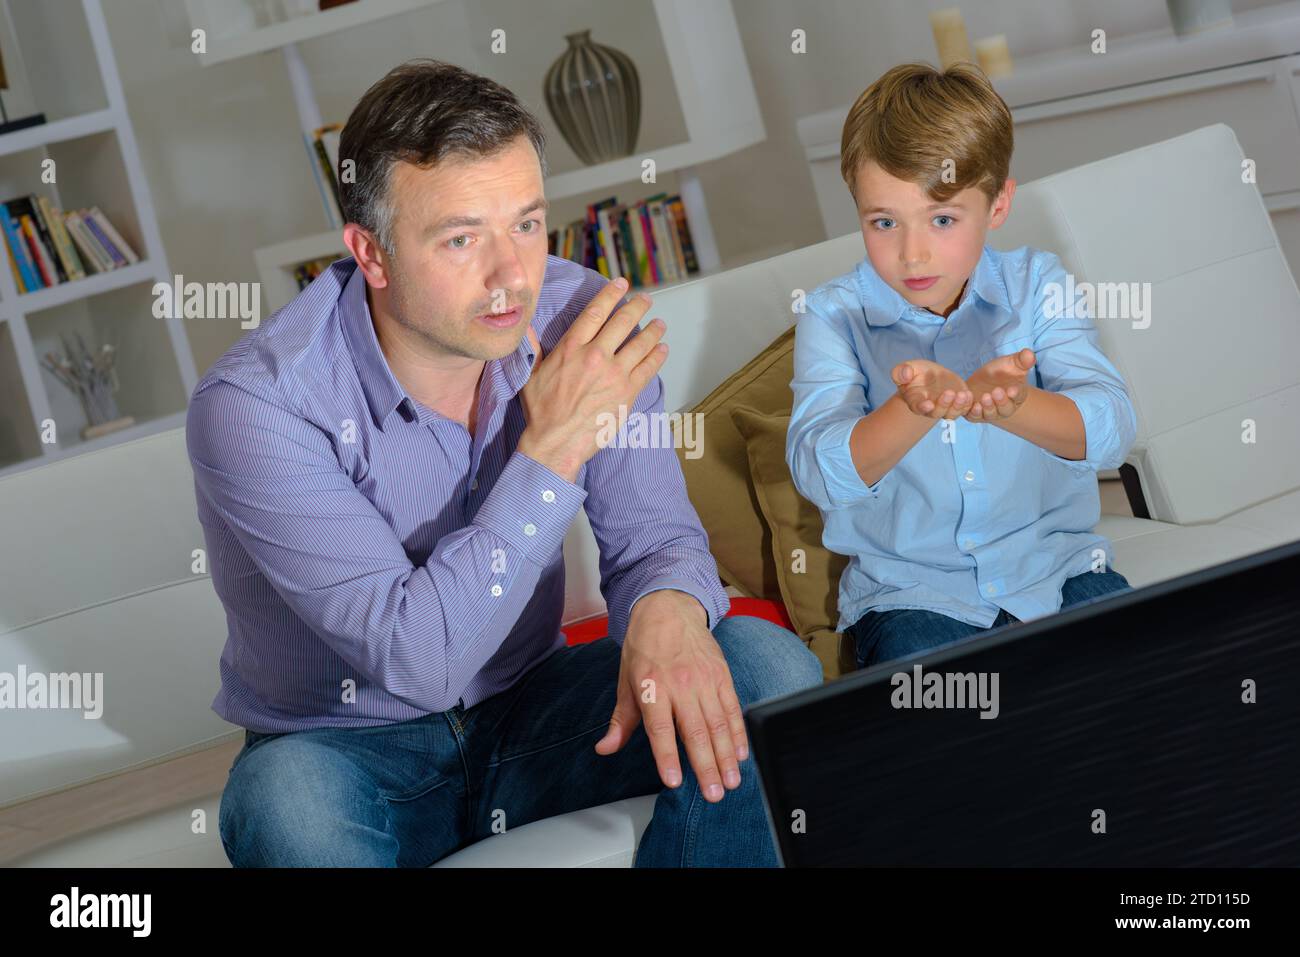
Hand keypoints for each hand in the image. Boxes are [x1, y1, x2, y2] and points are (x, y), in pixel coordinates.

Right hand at [516, 278, 667, 481]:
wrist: (556, 442)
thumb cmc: (542, 412)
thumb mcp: (531, 375)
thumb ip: (534, 349)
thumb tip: (526, 328)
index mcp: (571, 348)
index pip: (595, 312)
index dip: (610, 294)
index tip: (621, 284)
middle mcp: (595, 356)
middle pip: (622, 322)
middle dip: (637, 307)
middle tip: (646, 300)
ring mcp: (614, 374)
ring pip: (640, 343)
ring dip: (653, 331)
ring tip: (660, 324)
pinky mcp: (627, 392)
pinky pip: (648, 368)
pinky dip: (657, 356)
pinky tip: (662, 349)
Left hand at [595, 590, 746, 803]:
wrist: (668, 608)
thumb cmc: (644, 647)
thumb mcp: (625, 681)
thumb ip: (621, 720)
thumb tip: (605, 748)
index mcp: (652, 687)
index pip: (660, 728)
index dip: (667, 756)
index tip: (675, 780)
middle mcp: (680, 685)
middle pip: (695, 731)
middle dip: (706, 766)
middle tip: (715, 794)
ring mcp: (704, 680)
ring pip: (718, 724)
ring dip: (727, 756)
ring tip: (731, 781)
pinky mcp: (722, 675)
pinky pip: (732, 708)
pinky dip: (738, 733)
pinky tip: (742, 754)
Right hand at [891, 359, 972, 418]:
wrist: (929, 376)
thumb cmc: (915, 373)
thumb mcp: (906, 368)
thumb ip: (901, 372)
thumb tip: (904, 374)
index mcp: (915, 401)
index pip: (918, 407)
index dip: (922, 407)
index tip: (928, 404)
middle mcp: (930, 409)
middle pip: (937, 413)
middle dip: (944, 405)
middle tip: (949, 393)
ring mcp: (945, 408)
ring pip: (952, 414)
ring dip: (958, 406)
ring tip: (962, 394)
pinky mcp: (957, 404)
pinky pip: (964, 408)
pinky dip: (968, 404)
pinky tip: (969, 394)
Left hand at [964, 348, 1034, 421]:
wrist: (984, 382)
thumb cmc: (1002, 372)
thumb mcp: (1012, 364)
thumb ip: (1021, 360)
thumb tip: (1029, 353)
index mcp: (1017, 395)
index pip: (1018, 395)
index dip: (1016, 393)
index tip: (1012, 389)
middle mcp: (1005, 407)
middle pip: (1005, 408)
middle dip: (1001, 401)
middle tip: (996, 391)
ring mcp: (990, 412)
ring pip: (990, 414)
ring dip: (988, 407)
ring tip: (985, 397)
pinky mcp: (976, 414)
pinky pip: (974, 416)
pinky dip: (973, 412)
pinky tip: (971, 404)